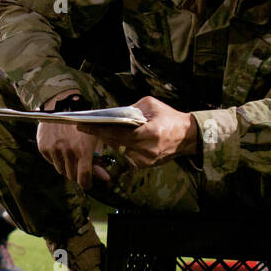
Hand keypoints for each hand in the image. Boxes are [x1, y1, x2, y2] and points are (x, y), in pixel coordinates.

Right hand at [37, 121, 102, 188]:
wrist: (61, 107)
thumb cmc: (82, 124)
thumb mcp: (94, 140)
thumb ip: (98, 161)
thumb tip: (106, 179)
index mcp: (83, 150)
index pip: (84, 177)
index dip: (86, 184)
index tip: (87, 185)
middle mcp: (68, 151)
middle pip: (71, 176)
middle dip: (76, 173)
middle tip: (78, 165)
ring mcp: (54, 150)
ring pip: (60, 170)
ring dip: (66, 166)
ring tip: (69, 153)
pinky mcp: (44, 147)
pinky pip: (51, 162)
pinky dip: (56, 159)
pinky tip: (59, 147)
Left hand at [76, 96, 197, 168]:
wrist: (187, 137)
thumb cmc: (169, 117)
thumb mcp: (151, 105)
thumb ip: (131, 108)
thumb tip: (112, 113)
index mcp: (150, 133)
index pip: (119, 132)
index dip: (99, 129)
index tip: (83, 125)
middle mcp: (147, 149)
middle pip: (116, 142)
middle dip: (100, 133)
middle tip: (84, 126)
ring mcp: (146, 160)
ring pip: (119, 149)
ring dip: (110, 140)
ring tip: (97, 130)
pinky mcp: (145, 165)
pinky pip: (126, 154)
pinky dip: (121, 146)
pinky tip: (117, 138)